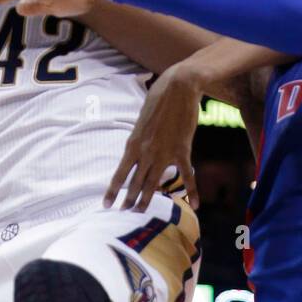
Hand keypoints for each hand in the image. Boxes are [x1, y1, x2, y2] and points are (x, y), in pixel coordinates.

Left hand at [104, 62, 200, 211]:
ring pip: (154, 183)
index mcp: (133, 144)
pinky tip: (194, 204)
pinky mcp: (182, 151)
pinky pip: (187, 176)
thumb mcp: (142, 121)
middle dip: (129, 200)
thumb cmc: (158, 100)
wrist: (178, 88)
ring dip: (147, 199)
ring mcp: (164, 154)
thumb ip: (140, 140)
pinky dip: (191, 191)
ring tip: (141, 211)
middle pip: (135, 183)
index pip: (120, 173)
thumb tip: (138, 152)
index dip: (112, 191)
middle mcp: (146, 152)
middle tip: (124, 213)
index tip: (106, 204)